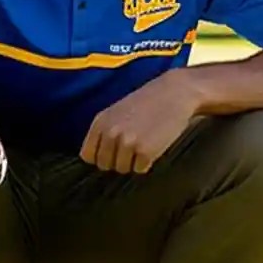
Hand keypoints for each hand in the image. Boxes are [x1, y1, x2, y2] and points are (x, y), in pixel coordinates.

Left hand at [80, 71, 200, 173]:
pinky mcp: (145, 151)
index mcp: (100, 122)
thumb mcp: (117, 112)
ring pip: (122, 169)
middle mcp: (111, 133)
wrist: (175, 93)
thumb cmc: (147, 102)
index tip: (112, 153)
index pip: (87, 155)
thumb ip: (104, 132)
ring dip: (133, 162)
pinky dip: (147, 163)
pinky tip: (154, 146)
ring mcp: (128, 143)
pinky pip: (140, 169)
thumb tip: (96, 158)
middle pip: (105, 165)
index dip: (100, 157)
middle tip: (133, 148)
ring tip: (145, 143)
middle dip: (117, 161)